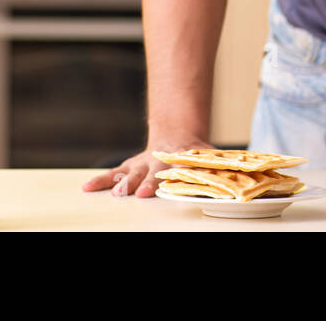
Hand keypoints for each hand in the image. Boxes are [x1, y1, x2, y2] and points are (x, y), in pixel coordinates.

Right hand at [81, 131, 214, 197]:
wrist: (176, 133)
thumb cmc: (194, 152)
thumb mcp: (208, 156)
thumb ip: (218, 166)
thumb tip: (239, 174)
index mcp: (174, 161)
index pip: (169, 173)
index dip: (161, 182)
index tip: (153, 190)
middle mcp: (154, 162)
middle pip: (147, 173)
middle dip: (142, 183)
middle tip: (137, 192)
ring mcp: (140, 163)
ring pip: (128, 172)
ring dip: (119, 183)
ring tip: (113, 193)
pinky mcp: (130, 166)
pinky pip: (112, 173)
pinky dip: (99, 180)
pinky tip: (85, 188)